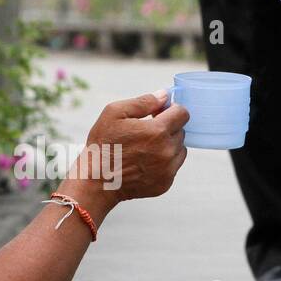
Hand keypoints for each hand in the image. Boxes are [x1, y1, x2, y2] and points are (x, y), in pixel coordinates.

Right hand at [73, 89, 188, 204]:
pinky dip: (163, 163)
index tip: (159, 113)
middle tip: (146, 132)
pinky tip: (144, 163)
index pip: (183, 114)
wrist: (96, 182)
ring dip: (168, 145)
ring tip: (145, 148)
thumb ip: (143, 102)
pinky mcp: (165, 184)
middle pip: (181, 131)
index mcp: (158, 131)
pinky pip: (173, 167)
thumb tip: (164, 95)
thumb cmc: (103, 145)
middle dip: (167, 128)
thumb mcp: (114, 113)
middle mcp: (167, 151)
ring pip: (179, 150)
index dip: (172, 110)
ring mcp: (168, 170)